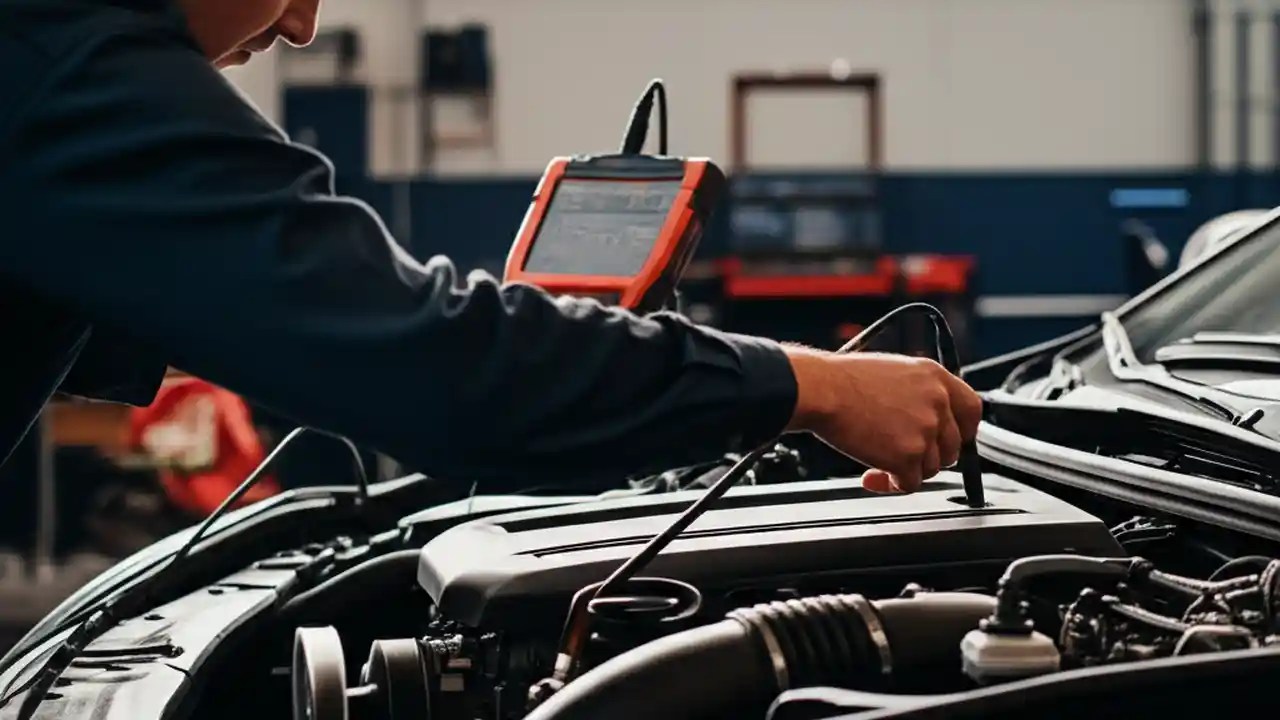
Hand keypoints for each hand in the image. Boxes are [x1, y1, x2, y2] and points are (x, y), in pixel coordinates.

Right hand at [784, 348, 982, 493]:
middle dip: (929, 457)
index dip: (963, 431)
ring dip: (907, 470)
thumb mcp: (894, 372)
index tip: (949, 441)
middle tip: (904, 456)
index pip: (971, 410)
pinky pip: (911, 484)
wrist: (823, 391)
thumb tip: (926, 420)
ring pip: (931, 468)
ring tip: (878, 462)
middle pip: (953, 446)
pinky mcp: (907, 456)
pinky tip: (872, 475)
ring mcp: (925, 431)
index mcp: (935, 377)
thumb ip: (919, 393)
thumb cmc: (844, 380)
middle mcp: (937, 402)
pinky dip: (892, 485)